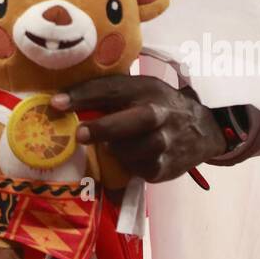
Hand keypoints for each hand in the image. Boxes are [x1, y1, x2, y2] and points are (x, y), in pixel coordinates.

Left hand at [52, 76, 226, 182]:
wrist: (203, 130)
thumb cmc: (159, 105)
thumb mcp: (143, 89)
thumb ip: (113, 93)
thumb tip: (65, 98)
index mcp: (147, 89)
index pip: (113, 89)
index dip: (83, 94)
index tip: (57, 102)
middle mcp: (159, 114)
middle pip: (135, 120)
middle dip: (104, 128)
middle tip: (79, 134)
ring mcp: (166, 142)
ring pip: (134, 150)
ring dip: (115, 150)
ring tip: (112, 145)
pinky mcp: (165, 168)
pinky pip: (138, 169)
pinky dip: (128, 164)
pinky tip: (130, 156)